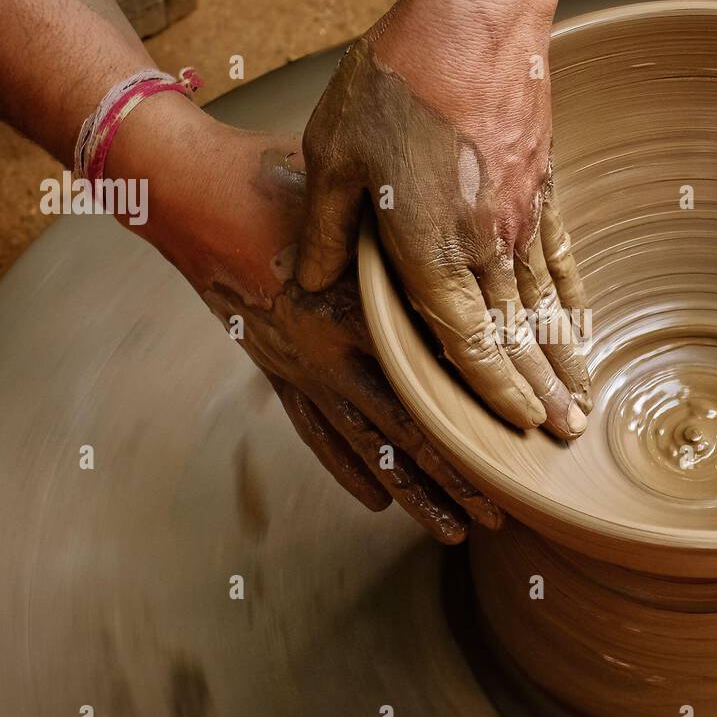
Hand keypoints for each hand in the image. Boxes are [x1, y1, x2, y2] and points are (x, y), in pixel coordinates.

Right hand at [112, 99, 501, 543]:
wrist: (197, 197)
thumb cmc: (284, 186)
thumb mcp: (363, 213)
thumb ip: (414, 255)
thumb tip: (481, 282)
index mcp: (362, 311)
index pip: (433, 385)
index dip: (477, 424)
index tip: (518, 449)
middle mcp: (332, 353)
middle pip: (407, 433)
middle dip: (457, 479)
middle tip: (499, 516)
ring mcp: (301, 370)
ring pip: (366, 448)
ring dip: (411, 493)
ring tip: (450, 530)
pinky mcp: (276, 372)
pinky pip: (316, 434)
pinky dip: (347, 469)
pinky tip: (375, 499)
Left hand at [295, 0, 591, 439]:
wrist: (474, 19)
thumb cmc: (396, 83)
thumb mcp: (332, 155)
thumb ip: (323, 228)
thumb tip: (305, 280)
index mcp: (429, 251)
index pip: (467, 343)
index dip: (495, 391)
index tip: (518, 426)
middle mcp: (485, 246)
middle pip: (519, 336)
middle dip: (544, 389)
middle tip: (568, 433)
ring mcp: (521, 217)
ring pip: (546, 303)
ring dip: (566, 353)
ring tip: (586, 395)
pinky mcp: (541, 185)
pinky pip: (561, 256)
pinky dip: (571, 295)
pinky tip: (581, 318)